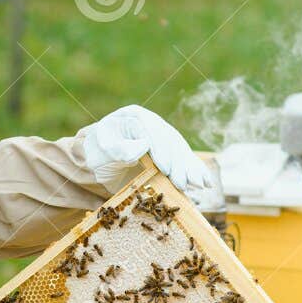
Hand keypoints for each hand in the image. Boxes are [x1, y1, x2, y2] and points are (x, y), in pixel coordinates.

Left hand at [78, 105, 213, 200]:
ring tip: (198, 185)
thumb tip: (144, 145)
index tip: (164, 169)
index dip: (161, 151)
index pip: (152, 132)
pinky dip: (195, 170)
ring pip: (181, 150)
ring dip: (190, 169)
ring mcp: (162, 136)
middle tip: (182, 183)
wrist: (97, 160)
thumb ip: (118, 147)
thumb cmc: (96, 153)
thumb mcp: (101, 149)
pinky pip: (185, 159)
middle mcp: (152, 124)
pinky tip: (205, 183)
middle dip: (178, 164)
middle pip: (170, 141)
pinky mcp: (168, 151)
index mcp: (135, 117)